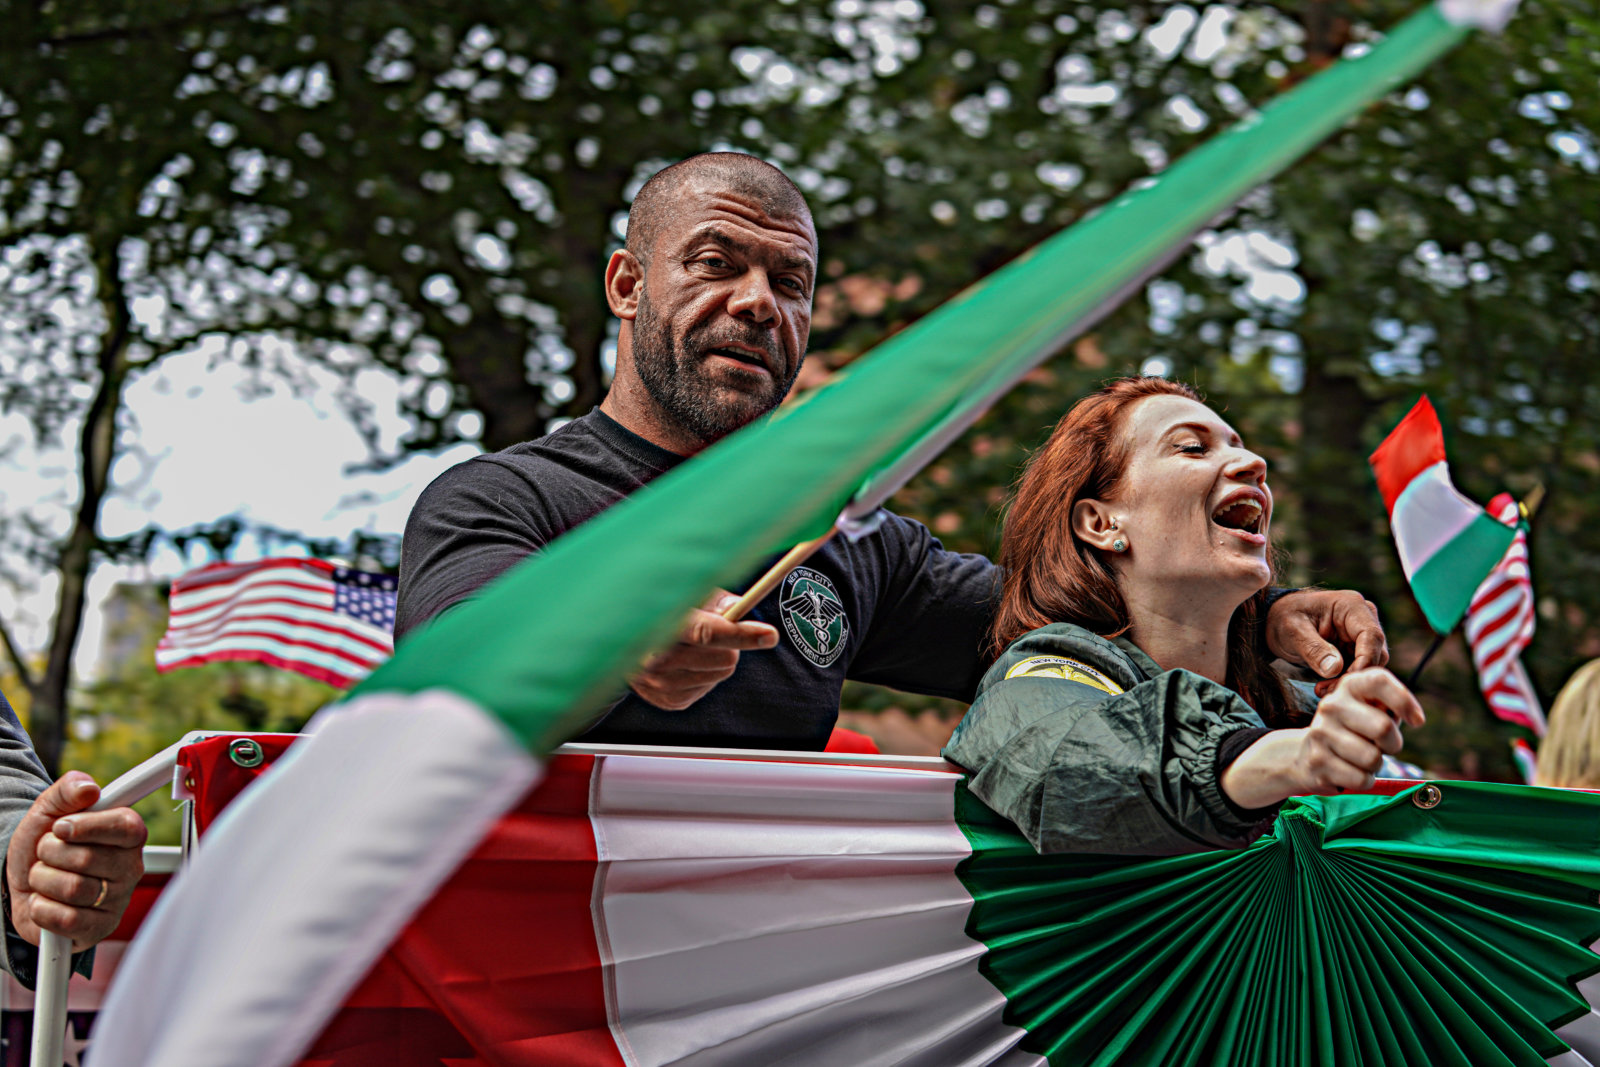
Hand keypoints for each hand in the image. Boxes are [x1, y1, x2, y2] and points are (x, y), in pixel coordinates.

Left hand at [6, 772, 146, 952]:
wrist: (21, 885)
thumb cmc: (44, 845)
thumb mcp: (48, 809)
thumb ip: (68, 789)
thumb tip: (90, 789)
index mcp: (128, 834)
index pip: (126, 826)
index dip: (88, 827)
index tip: (60, 827)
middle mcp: (130, 867)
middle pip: (88, 858)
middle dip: (50, 854)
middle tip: (46, 854)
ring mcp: (117, 900)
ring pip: (73, 889)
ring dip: (42, 881)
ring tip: (44, 879)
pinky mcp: (99, 928)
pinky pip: (66, 919)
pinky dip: (42, 909)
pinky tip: (45, 903)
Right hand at [628, 590, 778, 709]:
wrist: (623, 639)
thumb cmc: (660, 610)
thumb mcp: (688, 594)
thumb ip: (717, 601)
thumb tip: (739, 609)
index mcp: (659, 624)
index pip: (708, 633)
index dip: (742, 635)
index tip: (769, 635)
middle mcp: (654, 658)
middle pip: (722, 658)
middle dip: (729, 644)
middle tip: (715, 632)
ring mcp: (659, 684)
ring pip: (720, 674)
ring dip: (717, 660)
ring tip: (695, 647)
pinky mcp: (668, 701)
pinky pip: (708, 689)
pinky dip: (705, 675)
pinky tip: (687, 663)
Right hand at [1221, 668, 1424, 808]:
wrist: (1306, 755)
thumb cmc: (1353, 732)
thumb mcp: (1370, 710)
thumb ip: (1391, 707)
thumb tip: (1414, 717)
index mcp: (1348, 687)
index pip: (1378, 680)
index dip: (1404, 700)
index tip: (1417, 721)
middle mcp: (1331, 706)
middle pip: (1382, 727)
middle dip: (1393, 744)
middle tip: (1384, 746)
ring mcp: (1321, 734)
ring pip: (1373, 758)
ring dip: (1376, 764)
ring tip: (1362, 758)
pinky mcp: (1318, 762)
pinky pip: (1361, 779)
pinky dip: (1364, 780)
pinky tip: (1350, 770)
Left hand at [1264, 589, 1387, 695]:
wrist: (1277, 621)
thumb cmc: (1283, 618)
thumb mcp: (1292, 631)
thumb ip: (1313, 649)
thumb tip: (1335, 669)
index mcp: (1352, 606)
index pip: (1371, 636)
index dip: (1364, 662)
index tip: (1347, 682)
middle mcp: (1364, 618)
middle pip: (1375, 653)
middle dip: (1354, 676)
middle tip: (1328, 691)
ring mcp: (1362, 634)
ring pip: (1370, 665)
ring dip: (1348, 681)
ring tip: (1322, 690)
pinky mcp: (1357, 649)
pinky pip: (1359, 669)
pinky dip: (1344, 680)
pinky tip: (1324, 687)